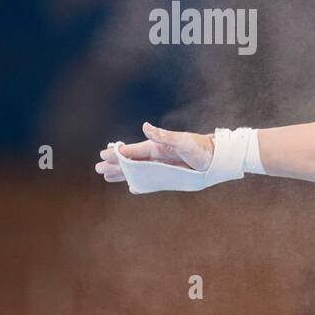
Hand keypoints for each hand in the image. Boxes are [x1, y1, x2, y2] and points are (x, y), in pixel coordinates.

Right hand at [95, 122, 213, 182]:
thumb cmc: (201, 148)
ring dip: (123, 175)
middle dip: (115, 165)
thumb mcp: (182, 141)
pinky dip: (140, 185)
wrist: (216, 158)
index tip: (103, 155)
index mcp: (156, 147)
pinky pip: (151, 182)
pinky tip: (132, 187)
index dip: (117, 154)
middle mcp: (156, 157)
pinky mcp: (169, 177)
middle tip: (98, 169)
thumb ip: (164, 136)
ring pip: (137, 172)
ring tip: (108, 177)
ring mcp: (162, 167)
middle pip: (131, 162)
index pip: (132, 151)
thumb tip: (145, 127)